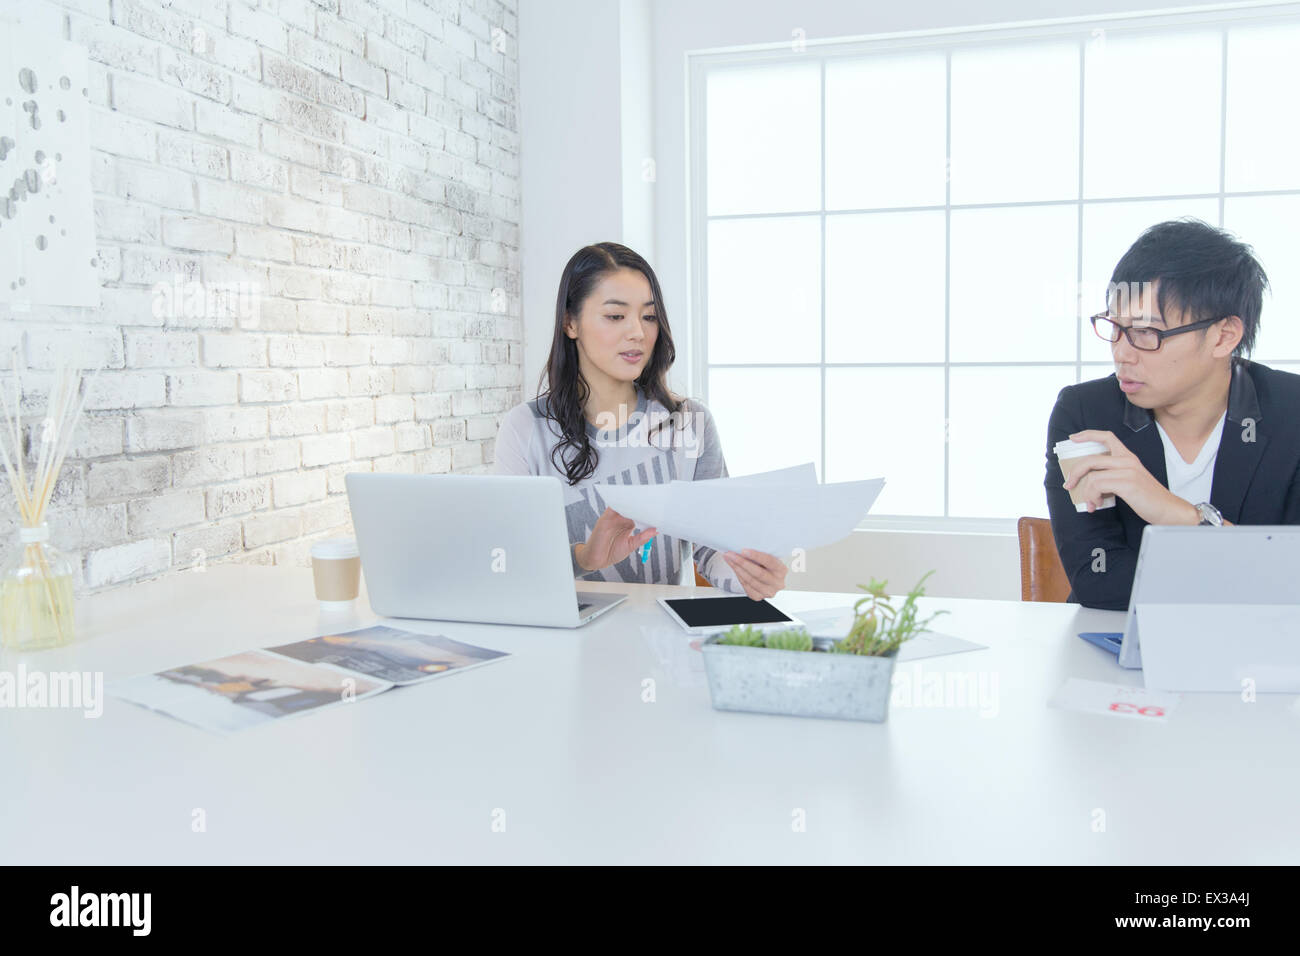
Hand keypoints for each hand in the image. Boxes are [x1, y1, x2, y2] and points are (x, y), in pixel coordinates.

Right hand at [577, 507, 655, 570]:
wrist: (596, 560)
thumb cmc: (612, 553)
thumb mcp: (631, 545)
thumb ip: (642, 537)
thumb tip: (656, 530)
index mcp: (627, 524)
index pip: (639, 514)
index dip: (647, 511)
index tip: (658, 508)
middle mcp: (620, 520)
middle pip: (632, 507)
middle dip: (642, 504)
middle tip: (654, 501)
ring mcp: (612, 518)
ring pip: (623, 505)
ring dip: (632, 502)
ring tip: (644, 500)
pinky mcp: (604, 519)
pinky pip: (612, 508)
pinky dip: (620, 504)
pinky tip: (629, 503)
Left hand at [721, 549, 788, 600]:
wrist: (765, 576)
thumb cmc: (766, 564)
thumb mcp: (768, 557)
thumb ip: (762, 552)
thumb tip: (744, 545)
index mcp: (782, 570)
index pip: (770, 562)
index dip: (757, 556)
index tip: (744, 550)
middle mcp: (777, 583)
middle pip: (759, 573)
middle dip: (743, 563)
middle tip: (731, 554)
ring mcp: (768, 592)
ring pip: (750, 580)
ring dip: (737, 568)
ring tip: (729, 559)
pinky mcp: (758, 596)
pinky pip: (745, 586)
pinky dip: (738, 575)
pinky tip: (733, 567)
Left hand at [1062, 429, 1198, 525]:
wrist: (1169, 510)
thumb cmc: (1147, 498)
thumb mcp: (1129, 481)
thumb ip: (1112, 476)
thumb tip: (1088, 483)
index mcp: (1128, 457)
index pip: (1108, 436)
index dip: (1088, 435)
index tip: (1073, 438)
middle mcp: (1128, 460)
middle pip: (1091, 459)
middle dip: (1075, 472)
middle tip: (1068, 485)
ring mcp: (1128, 470)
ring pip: (1092, 475)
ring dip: (1086, 492)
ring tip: (1091, 503)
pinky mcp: (1127, 483)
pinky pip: (1098, 485)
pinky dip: (1092, 497)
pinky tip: (1097, 505)